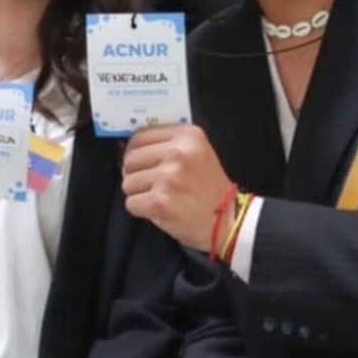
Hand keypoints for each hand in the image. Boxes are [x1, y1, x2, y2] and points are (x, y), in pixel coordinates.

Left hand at [121, 124, 233, 251]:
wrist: (229, 222)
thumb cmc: (209, 188)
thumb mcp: (197, 152)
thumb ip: (168, 142)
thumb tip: (128, 145)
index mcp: (187, 136)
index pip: (139, 135)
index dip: (135, 151)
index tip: (142, 163)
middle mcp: (178, 153)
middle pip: (130, 159)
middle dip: (136, 174)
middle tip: (154, 184)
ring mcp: (168, 177)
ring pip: (127, 182)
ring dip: (139, 193)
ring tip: (160, 197)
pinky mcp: (160, 201)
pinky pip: (131, 203)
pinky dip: (141, 210)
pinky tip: (159, 210)